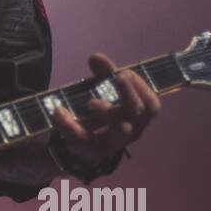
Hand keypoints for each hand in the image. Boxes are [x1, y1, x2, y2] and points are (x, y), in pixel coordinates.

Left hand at [49, 53, 160, 172]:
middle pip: (138, 113)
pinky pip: (85, 140)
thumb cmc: (102, 113)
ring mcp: (114, 143)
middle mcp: (132, 131)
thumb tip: (95, 57)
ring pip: (120, 130)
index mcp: (138, 117)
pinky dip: (71, 125)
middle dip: (129, 93)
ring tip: (91, 101)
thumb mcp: (104, 91)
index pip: (151, 104)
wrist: (82, 146)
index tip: (124, 73)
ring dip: (107, 111)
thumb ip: (103, 74)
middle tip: (118, 77)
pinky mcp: (94, 152)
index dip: (140, 86)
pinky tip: (59, 112)